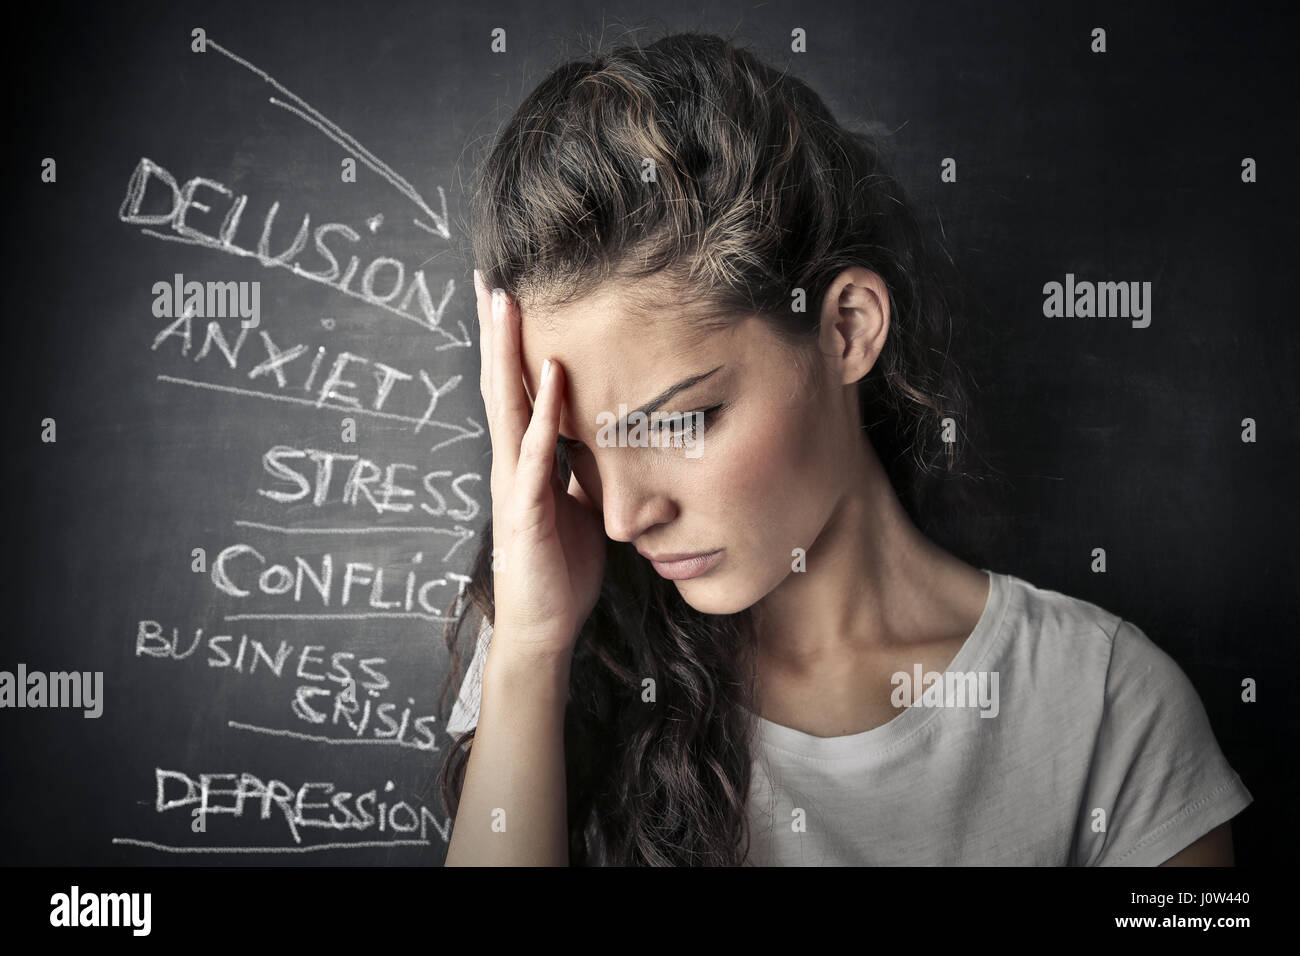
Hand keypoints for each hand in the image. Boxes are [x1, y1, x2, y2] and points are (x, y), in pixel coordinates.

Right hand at [473, 269, 606, 656]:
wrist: (543, 628)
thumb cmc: (560, 568)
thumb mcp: (578, 507)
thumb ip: (579, 470)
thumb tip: (599, 439)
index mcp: (525, 462)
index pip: (518, 392)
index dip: (513, 346)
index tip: (510, 298)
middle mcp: (512, 466)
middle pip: (502, 386)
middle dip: (497, 333)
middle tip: (492, 279)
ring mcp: (514, 487)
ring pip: (508, 409)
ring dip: (508, 357)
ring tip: (506, 307)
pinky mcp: (526, 513)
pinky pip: (535, 459)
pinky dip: (544, 420)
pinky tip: (554, 383)